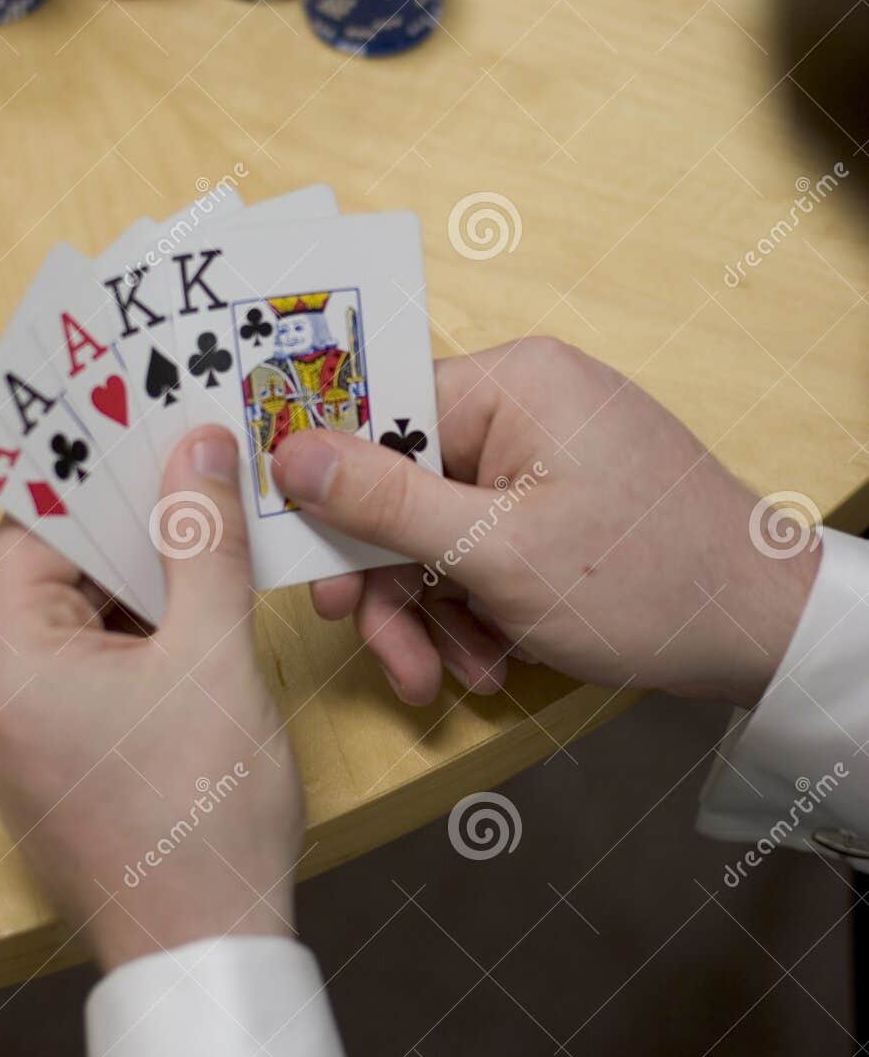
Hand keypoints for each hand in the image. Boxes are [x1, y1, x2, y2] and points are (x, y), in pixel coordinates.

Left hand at [0, 427, 302, 972]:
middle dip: (130, 519)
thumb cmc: (201, 812)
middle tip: (194, 459)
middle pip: (56, 566)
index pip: (34, 528)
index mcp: (3, 661)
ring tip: (212, 521)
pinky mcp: (57, 752)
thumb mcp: (212, 654)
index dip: (96, 474)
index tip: (146, 422)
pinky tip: (205, 596)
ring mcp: (21, 727)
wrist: (208, 948)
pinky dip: (143, 625)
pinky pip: (93, 659)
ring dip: (145, 572)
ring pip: (80, 612)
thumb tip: (198, 448)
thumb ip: (201, 542)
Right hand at [271, 338, 820, 711]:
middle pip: (407, 483)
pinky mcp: (564, 494)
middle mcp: (527, 400)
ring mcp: (548, 449)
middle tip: (389, 653)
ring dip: (437, 608)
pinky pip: (486, 538)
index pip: (380, 416)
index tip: (309, 561)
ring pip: (442, 523)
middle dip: (395, 582)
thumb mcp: (494, 552)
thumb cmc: (647, 582)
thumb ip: (384, 502)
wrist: (766, 633)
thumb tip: (290, 453)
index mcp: (510, 382)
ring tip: (459, 673)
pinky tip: (496, 655)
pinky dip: (479, 602)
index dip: (334, 497)